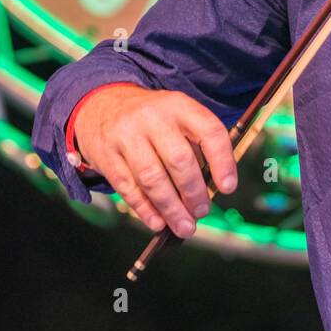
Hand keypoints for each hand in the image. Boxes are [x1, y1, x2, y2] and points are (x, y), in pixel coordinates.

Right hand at [74, 84, 237, 236]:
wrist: (101, 105)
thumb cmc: (152, 120)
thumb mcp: (177, 117)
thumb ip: (196, 146)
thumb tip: (212, 190)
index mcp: (179, 105)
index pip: (209, 131)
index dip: (223, 162)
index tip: (228, 188)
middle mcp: (152, 118)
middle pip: (179, 160)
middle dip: (194, 192)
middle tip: (202, 212)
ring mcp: (126, 136)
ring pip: (152, 178)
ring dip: (171, 208)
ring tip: (185, 226)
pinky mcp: (106, 155)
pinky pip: (128, 188)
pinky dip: (145, 209)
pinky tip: (158, 223)